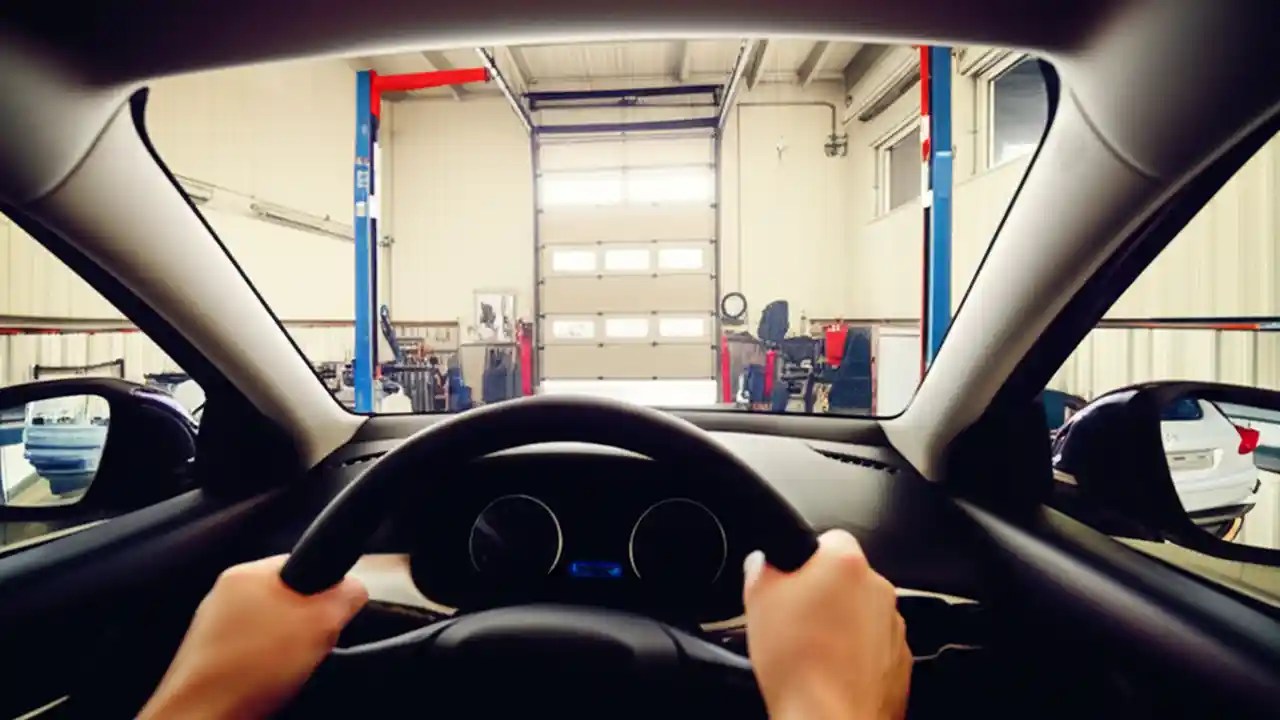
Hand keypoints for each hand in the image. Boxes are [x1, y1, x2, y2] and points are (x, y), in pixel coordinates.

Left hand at [138, 555, 367, 719]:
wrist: (202, 718)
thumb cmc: (254, 667)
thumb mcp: (322, 622)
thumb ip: (347, 595)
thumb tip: (354, 589)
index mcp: (247, 572)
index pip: (304, 563)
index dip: (327, 591)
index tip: (330, 618)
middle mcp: (224, 594)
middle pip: (290, 599)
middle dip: (308, 624)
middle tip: (312, 648)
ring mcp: (213, 627)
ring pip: (272, 628)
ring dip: (288, 648)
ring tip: (288, 671)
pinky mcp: (209, 658)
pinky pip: (253, 653)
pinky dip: (265, 668)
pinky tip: (268, 684)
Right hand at [743, 529, 910, 719]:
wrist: (827, 719)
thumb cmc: (797, 663)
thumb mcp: (758, 600)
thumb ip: (762, 567)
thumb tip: (764, 563)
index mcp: (846, 563)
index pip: (829, 538)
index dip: (806, 559)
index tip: (792, 580)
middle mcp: (879, 589)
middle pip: (847, 578)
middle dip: (825, 594)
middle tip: (796, 618)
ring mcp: (894, 627)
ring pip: (862, 613)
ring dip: (842, 625)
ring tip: (811, 650)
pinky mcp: (900, 662)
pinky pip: (874, 647)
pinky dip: (857, 655)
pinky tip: (830, 672)